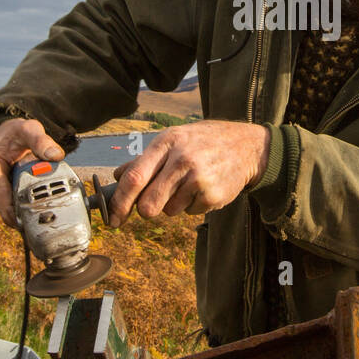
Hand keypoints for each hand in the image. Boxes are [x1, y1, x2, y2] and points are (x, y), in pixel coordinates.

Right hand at [0, 118, 64, 228]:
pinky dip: (27, 208)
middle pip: (3, 206)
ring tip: (45, 207)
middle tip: (44, 216)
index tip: (20, 220)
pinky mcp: (2, 199)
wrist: (5, 138)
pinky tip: (42, 206)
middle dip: (23, 212)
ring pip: (10, 210)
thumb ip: (40, 140)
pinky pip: (14, 209)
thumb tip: (55, 155)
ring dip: (26, 210)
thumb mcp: (27, 130)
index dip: (7, 208)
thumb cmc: (14, 134)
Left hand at [109, 120, 269, 224]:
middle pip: (149, 204)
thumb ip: (145, 159)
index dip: (120, 202)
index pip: (135, 178)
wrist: (246, 146)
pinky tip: (203, 188)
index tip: (112, 218)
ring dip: (174, 204)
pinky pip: (190, 212)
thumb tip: (117, 176)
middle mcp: (182, 159)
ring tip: (189, 184)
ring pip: (169, 211)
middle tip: (153, 204)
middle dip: (146, 210)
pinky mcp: (213, 194)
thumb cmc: (202, 142)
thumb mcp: (174, 139)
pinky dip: (193, 205)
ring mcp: (199, 177)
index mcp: (167, 143)